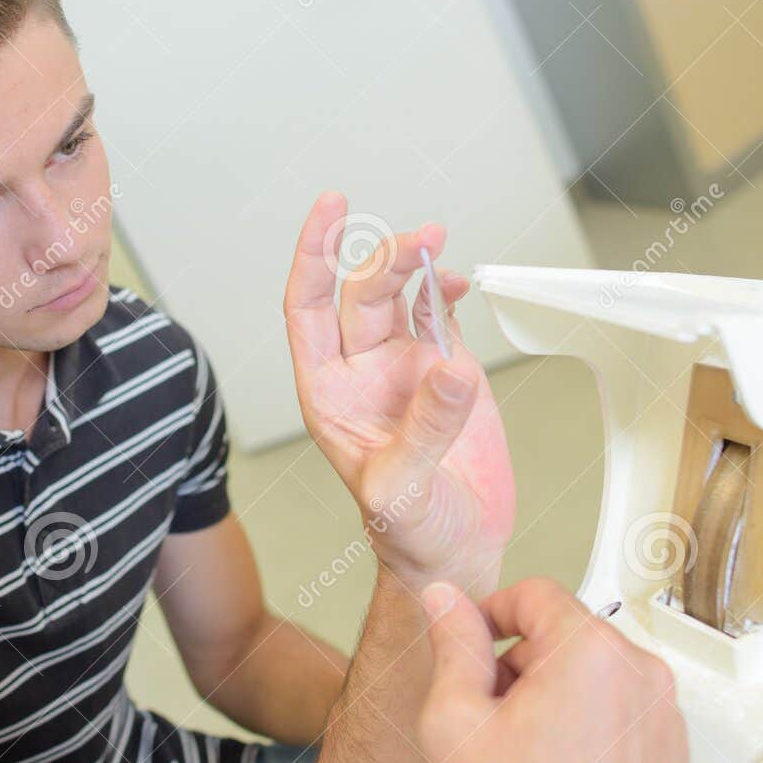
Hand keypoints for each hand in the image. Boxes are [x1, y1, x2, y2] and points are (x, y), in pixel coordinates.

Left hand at [283, 192, 514, 594]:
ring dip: (413, 265)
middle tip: (420, 240)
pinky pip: (436, 314)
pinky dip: (444, 290)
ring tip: (436, 244)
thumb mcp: (404, 490)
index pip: (307, 308)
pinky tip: (453, 279)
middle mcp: (359, 373)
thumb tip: (448, 370)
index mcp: (328, 394)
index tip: (329, 211)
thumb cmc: (410, 534)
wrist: (454, 551)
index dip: (313, 256)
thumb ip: (425, 430)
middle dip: (382, 258)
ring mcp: (401, 369)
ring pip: (396, 296)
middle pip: (358, 294)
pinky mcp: (442, 373)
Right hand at [416, 578, 688, 762]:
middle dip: (521, 664)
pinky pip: (622, 713)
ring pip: (596, 675)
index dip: (490, 612)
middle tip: (488, 715)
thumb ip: (452, 645)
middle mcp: (643, 678)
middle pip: (567, 635)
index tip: (471, 640)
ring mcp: (665, 718)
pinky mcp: (672, 754)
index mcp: (592, 655)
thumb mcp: (456, 723)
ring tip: (522, 755)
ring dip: (555, 695)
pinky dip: (588, 727)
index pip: (535, 593)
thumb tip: (446, 600)